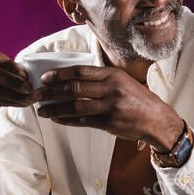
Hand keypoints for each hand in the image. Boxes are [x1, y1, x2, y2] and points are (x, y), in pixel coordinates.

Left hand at [34, 65, 183, 150]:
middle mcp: (111, 89)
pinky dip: (67, 120)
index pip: (80, 71)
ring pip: (75, 106)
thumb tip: (73, 79)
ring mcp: (110, 107)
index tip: (44, 78)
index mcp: (113, 75)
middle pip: (74, 88)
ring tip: (42, 110)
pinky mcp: (108, 122)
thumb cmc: (138, 99)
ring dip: (55, 108)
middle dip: (51, 92)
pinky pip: (82, 121)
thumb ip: (102, 78)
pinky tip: (57, 119)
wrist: (157, 120)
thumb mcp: (123, 81)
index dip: (59, 75)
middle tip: (36, 95)